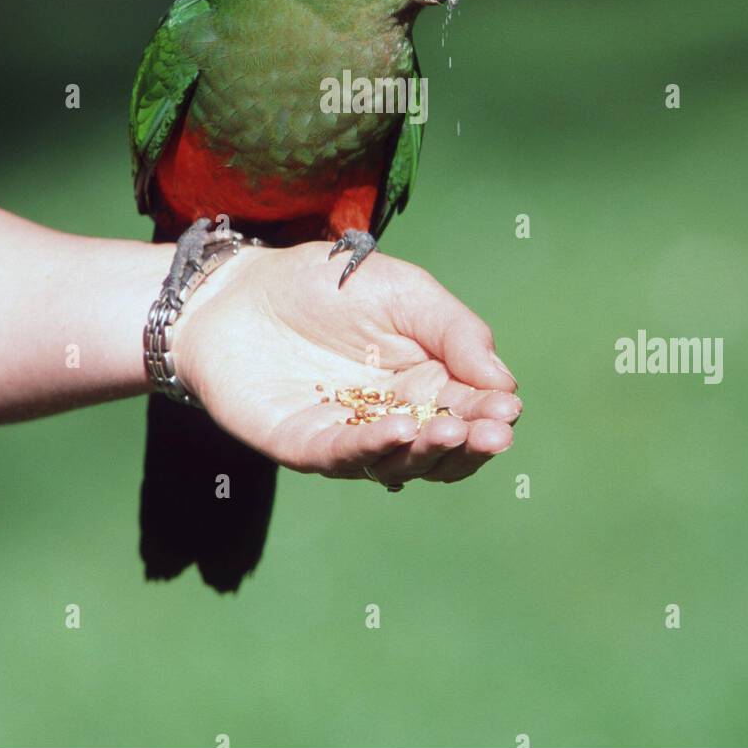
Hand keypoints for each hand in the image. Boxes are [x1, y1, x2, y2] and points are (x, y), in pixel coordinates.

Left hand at [173, 241, 521, 486]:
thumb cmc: (324, 284)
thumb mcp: (405, 291)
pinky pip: (346, 456)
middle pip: (445, 447)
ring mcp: (351, 435)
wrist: (238, 289)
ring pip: (402, 463)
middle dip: (473, 443)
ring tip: (451, 429)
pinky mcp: (307, 445)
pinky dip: (376, 448)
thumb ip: (455, 331)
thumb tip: (507, 383)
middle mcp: (394, 416)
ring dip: (431, 451)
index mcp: (426, 380)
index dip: (492, 414)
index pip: (471, 408)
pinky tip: (401, 430)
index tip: (509, 409)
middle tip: (493, 433)